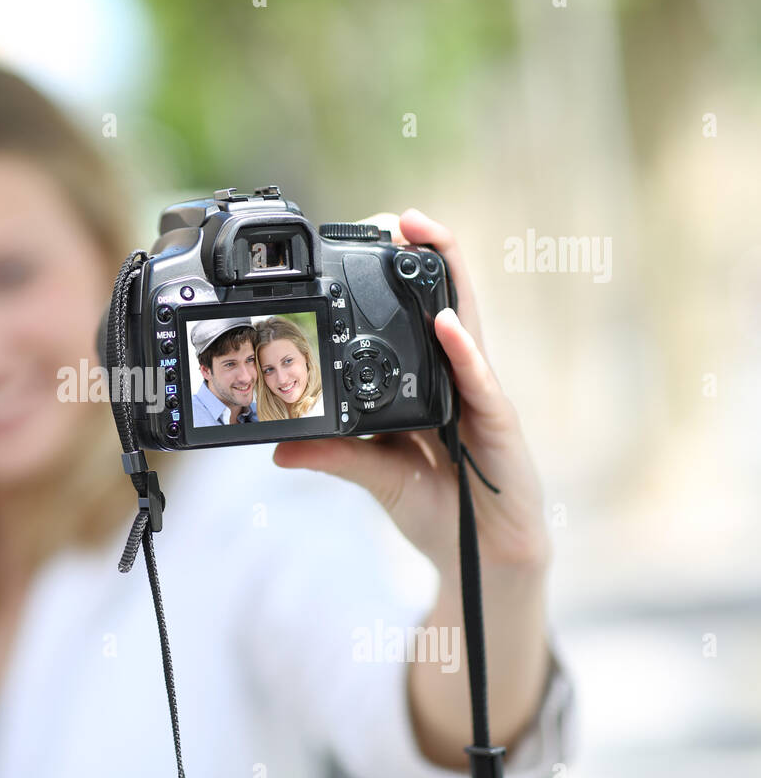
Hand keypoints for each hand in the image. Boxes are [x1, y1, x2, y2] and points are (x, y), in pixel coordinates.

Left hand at [273, 209, 549, 579]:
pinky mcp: (498, 427)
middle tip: (399, 217)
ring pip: (468, 326)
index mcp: (430, 385)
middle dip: (427, 255)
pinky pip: (481, 384)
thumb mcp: (376, 478)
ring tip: (425, 236)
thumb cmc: (438, 510)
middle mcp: (459, 380)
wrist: (483, 561)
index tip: (369, 240)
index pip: (415, 319)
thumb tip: (278, 447)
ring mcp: (482, 398)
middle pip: (446, 304)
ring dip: (450, 277)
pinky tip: (447, 326)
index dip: (398, 278)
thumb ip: (334, 456)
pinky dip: (465, 354)